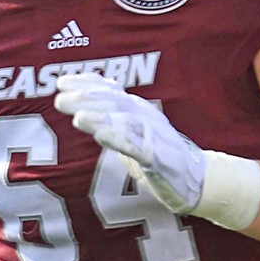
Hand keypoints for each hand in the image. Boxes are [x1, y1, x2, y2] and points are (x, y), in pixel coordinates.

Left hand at [53, 73, 205, 213]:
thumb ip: (111, 119)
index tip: (61, 81)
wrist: (198, 179)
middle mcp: (146, 117)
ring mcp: (155, 136)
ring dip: (101, 118)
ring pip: (126, 122)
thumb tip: (80, 109)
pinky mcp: (162, 159)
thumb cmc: (161, 154)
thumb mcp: (133, 131)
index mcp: (138, 110)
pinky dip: (120, 139)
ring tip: (78, 117)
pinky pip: (139, 147)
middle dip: (87, 97)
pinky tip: (102, 136)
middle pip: (114, 103)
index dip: (88, 83)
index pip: (111, 91)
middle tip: (60, 96)